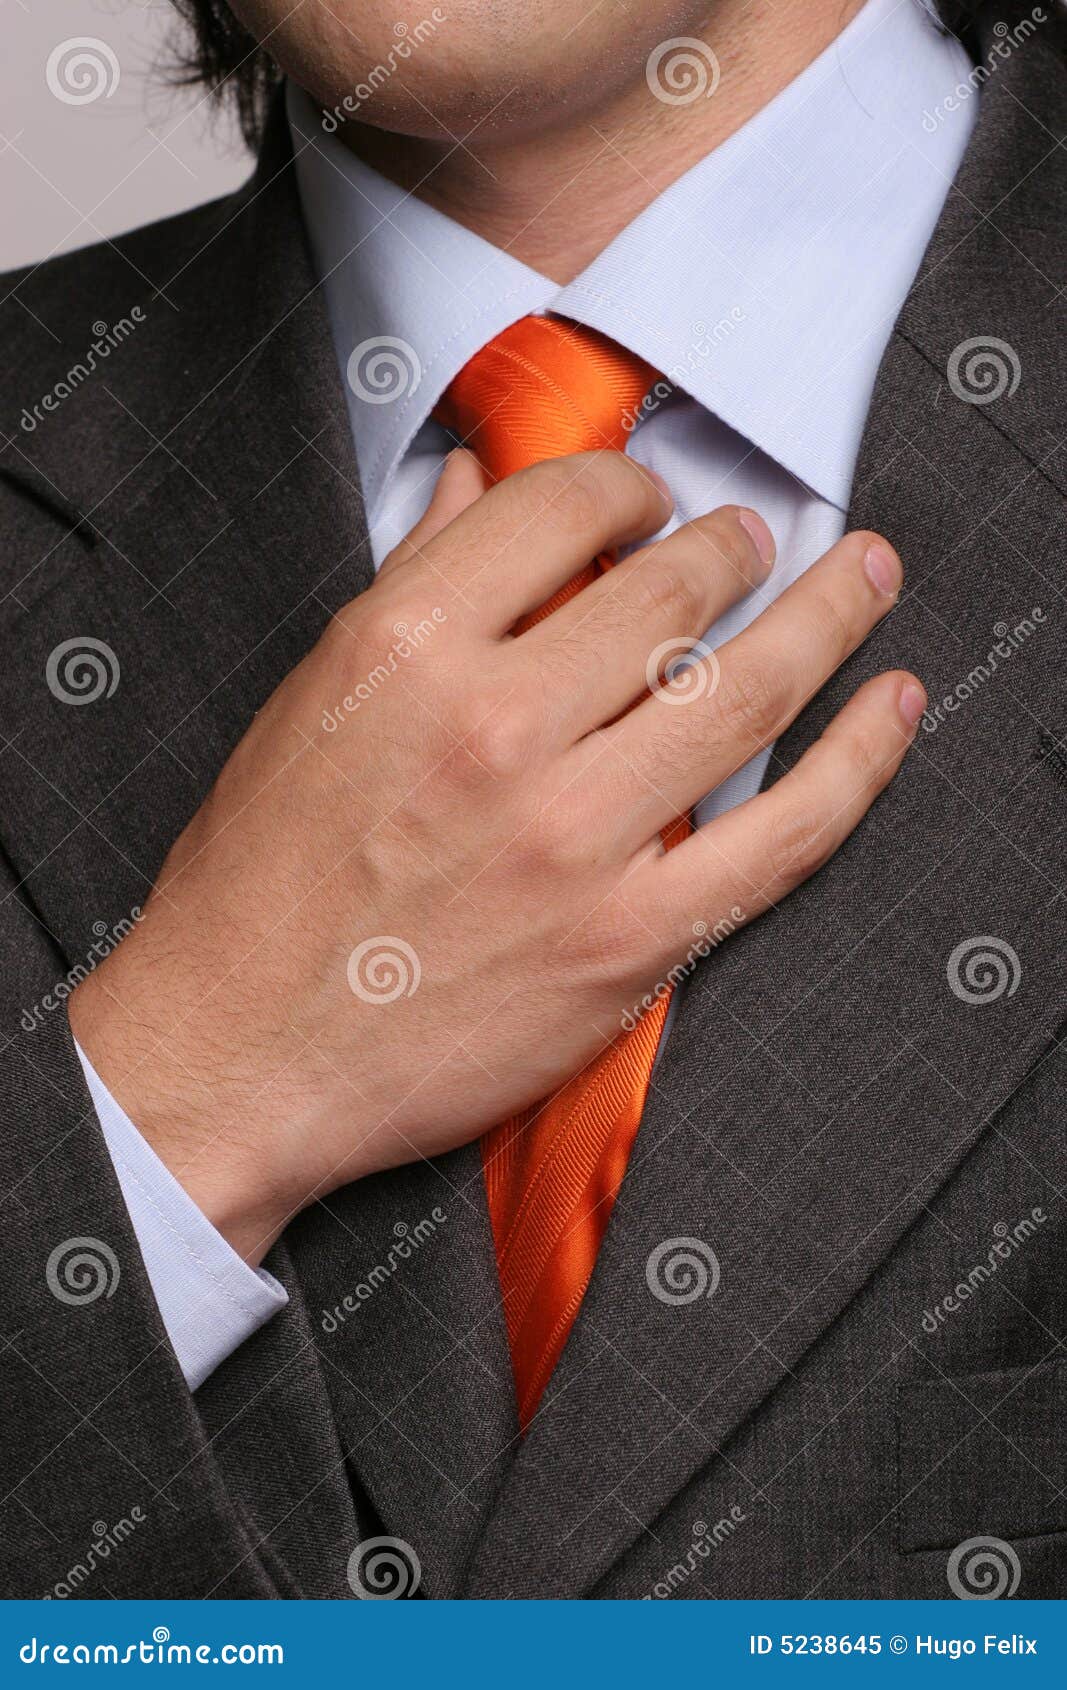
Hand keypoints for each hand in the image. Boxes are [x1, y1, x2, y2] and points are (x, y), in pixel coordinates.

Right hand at [70, 449, 922, 1261]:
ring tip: (862, 577)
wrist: (239, 1054)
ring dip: (830, 613)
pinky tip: (893, 705)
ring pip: (750, 688)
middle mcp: (496, 727)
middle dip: (734, 544)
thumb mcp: (314, 705)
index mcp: (404, 649)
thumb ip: (414, 583)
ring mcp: (573, 836)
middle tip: (756, 538)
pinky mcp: (630, 938)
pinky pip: (785, 832)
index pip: (560, 511)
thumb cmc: (257, 887)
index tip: (646, 499)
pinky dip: (860, 760)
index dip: (626, 486)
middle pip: (673, 590)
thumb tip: (480, 483)